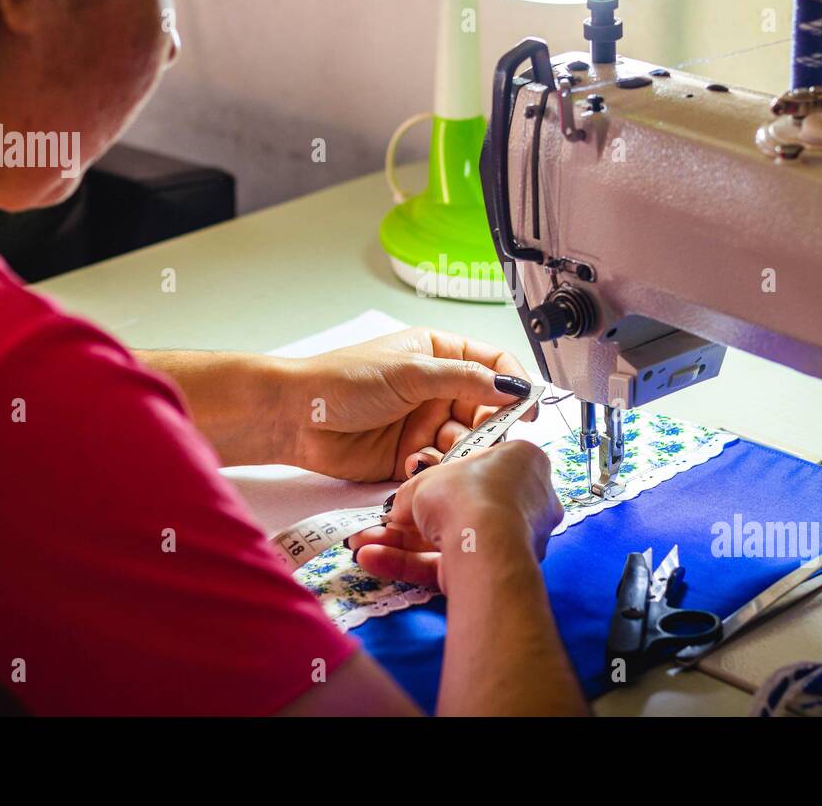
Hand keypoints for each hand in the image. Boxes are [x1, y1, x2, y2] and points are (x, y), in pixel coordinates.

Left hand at [280, 327, 537, 481]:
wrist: (295, 418)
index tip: (526, 404)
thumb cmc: (342, 380)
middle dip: (490, 423)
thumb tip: (512, 385)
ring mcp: (424, 423)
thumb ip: (464, 379)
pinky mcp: (410, 457)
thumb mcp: (411, 371)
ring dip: (462, 448)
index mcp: (438, 354)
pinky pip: (441, 466)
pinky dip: (438, 467)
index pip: (492, 363)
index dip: (513, 382)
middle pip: (486, 407)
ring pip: (466, 440)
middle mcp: (436, 388)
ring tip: (444, 450)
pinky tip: (419, 463)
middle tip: (487, 436)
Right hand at [348, 440, 561, 590]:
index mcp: (523, 463)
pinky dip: (409, 565)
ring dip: (400, 546)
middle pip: (459, 512)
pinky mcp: (494, 576)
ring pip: (448, 543)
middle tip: (376, 527)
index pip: (479, 469)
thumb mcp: (425, 481)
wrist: (486, 545)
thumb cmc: (466, 492)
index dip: (440, 481)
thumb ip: (411, 495)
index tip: (412, 490)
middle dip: (408, 523)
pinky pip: (448, 567)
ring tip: (361, 547)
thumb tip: (399, 514)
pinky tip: (371, 561)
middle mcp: (526, 504)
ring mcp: (513, 543)